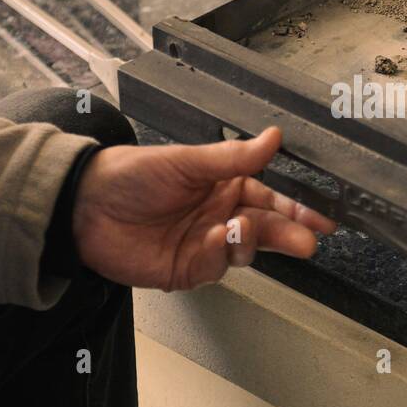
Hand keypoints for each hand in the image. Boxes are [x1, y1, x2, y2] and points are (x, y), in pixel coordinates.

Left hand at [71, 127, 336, 290]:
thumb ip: (234, 156)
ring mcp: (205, 244)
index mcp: (226, 184)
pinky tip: (215, 239)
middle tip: (307, 238)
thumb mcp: (187, 159)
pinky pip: (216, 267)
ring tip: (245, 229)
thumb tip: (274, 136)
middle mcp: (221, 215)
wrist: (84, 206)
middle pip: (266, 228)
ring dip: (251, 242)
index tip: (322, 215)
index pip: (271, 197)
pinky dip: (220, 255)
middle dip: (289, 233)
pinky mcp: (187, 270)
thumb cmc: (131, 174)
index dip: (298, 207)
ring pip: (245, 250)